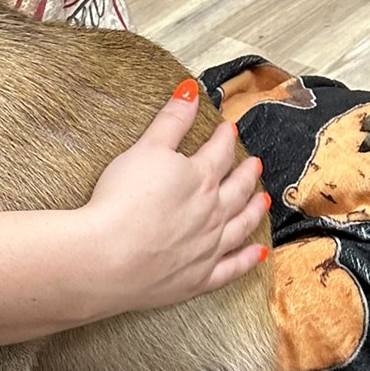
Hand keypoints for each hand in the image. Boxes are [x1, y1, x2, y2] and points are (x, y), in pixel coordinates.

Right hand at [82, 80, 269, 313]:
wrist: (106, 257)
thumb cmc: (123, 199)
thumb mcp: (146, 148)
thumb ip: (172, 119)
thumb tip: (191, 91)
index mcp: (201, 177)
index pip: (220, 151)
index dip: (225, 137)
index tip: (229, 129)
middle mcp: (213, 212)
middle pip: (238, 188)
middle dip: (247, 173)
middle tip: (255, 164)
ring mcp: (209, 248)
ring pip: (241, 225)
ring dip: (253, 210)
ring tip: (262, 200)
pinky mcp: (198, 279)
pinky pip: (232, 269)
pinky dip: (248, 260)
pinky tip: (259, 254)